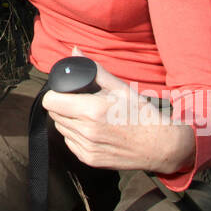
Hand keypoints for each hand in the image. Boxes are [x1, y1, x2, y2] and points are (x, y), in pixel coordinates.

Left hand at [42, 59, 195, 174]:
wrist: (159, 145)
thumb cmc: (141, 114)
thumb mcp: (120, 87)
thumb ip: (94, 70)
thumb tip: (74, 51)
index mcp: (92, 110)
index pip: (51, 101)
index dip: (55, 94)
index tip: (63, 91)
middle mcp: (86, 131)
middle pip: (54, 114)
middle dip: (61, 106)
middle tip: (77, 101)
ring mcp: (87, 147)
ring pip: (60, 128)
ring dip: (67, 120)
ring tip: (86, 115)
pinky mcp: (89, 159)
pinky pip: (70, 142)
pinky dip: (75, 135)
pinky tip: (91, 129)